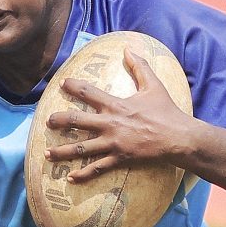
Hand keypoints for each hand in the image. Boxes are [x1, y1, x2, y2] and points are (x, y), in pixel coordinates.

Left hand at [41, 58, 195, 183]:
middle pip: (76, 121)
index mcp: (116, 105)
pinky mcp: (119, 158)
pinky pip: (97, 167)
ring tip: (47, 154)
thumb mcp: (153, 85)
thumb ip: (140, 67)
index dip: (73, 87)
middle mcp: (109, 124)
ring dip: (62, 151)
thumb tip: (129, 48)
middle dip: (58, 121)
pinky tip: (70, 178)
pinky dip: (83, 174)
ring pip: (81, 148)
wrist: (178, 137)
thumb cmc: (166, 111)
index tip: (61, 84)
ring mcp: (113, 143)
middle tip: (47, 122)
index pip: (88, 93)